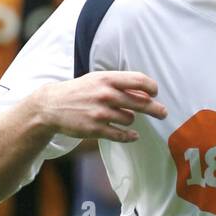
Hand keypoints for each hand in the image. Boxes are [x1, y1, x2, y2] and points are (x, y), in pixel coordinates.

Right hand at [36, 71, 166, 141]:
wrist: (52, 105)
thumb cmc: (80, 91)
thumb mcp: (97, 81)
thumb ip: (120, 85)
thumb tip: (146, 94)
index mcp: (107, 79)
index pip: (139, 80)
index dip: (151, 87)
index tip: (155, 93)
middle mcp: (105, 95)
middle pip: (141, 103)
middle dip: (155, 109)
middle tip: (163, 112)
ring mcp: (100, 113)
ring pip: (130, 119)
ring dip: (130, 119)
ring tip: (121, 117)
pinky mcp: (96, 129)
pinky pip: (121, 135)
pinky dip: (129, 137)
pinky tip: (133, 136)